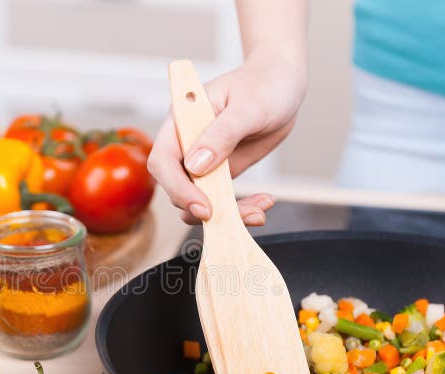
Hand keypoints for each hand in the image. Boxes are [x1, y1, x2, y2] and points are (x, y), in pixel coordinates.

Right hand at [147, 51, 306, 224]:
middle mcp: (186, 145)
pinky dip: (240, 210)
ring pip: (199, 201)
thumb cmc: (263, 84)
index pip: (163, 161)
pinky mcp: (221, 174)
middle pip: (177, 188)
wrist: (282, 84)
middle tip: (234, 218)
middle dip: (203, 208)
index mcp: (182, 121)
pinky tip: (263, 204)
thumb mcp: (247, 107)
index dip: (177, 188)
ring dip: (225, 215)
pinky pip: (222, 201)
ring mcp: (203, 162)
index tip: (203, 205)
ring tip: (258, 212)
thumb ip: (221, 135)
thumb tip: (195, 165)